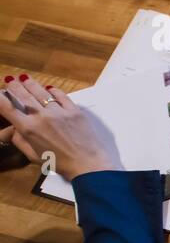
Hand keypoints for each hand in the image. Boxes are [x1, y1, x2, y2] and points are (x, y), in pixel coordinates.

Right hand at [0, 76, 121, 179]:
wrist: (87, 163)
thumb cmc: (59, 163)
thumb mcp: (33, 155)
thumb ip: (19, 140)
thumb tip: (12, 129)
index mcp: (28, 128)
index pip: (7, 108)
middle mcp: (41, 116)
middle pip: (23, 95)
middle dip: (14, 86)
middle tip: (10, 81)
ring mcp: (59, 111)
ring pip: (40, 92)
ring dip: (30, 84)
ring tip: (24, 79)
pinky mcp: (74, 110)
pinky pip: (61, 95)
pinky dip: (53, 90)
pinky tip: (49, 88)